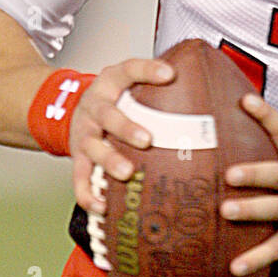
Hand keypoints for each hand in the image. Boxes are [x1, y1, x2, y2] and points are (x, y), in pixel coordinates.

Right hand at [69, 56, 174, 210]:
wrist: (68, 108)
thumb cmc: (112, 99)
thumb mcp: (129, 82)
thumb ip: (157, 85)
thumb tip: (209, 92)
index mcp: (111, 83)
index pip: (129, 70)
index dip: (148, 70)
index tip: (169, 74)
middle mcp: (94, 106)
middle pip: (107, 114)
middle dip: (126, 127)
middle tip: (147, 139)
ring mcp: (83, 132)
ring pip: (92, 147)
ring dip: (109, 160)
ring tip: (127, 173)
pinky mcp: (77, 157)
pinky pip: (79, 177)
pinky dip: (88, 193)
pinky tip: (103, 206)